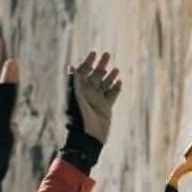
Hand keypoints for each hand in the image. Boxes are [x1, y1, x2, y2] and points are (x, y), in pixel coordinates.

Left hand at [60, 50, 121, 173]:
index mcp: (79, 90)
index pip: (83, 72)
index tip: (93, 53)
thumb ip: (74, 82)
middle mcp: (88, 94)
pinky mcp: (106, 109)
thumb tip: (72, 67)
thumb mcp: (75, 98)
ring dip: (109, 76)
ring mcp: (97, 101)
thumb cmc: (78, 118)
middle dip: (101, 65)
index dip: (88, 62)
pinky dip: (115, 88)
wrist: (87, 138)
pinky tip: (119, 82)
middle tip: (107, 54)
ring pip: (105, 85)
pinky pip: (111, 96)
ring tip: (116, 68)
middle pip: (95, 76)